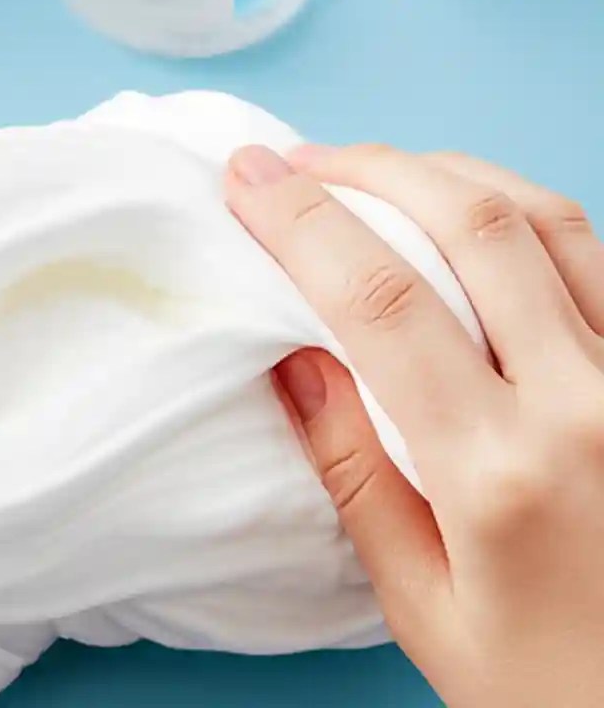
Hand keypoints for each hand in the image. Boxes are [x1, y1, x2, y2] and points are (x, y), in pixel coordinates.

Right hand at [226, 143, 603, 706]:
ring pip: (549, 221)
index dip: (302, 223)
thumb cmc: (547, 680)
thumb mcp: (423, 604)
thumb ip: (357, 474)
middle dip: (370, 171)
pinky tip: (473, 212)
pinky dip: (526, 211)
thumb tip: (293, 361)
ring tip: (375, 171)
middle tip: (299, 160)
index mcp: (498, 470)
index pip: (381, 302)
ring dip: (450, 173)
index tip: (247, 178)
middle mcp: (585, 403)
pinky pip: (598, 257)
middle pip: (471, 228)